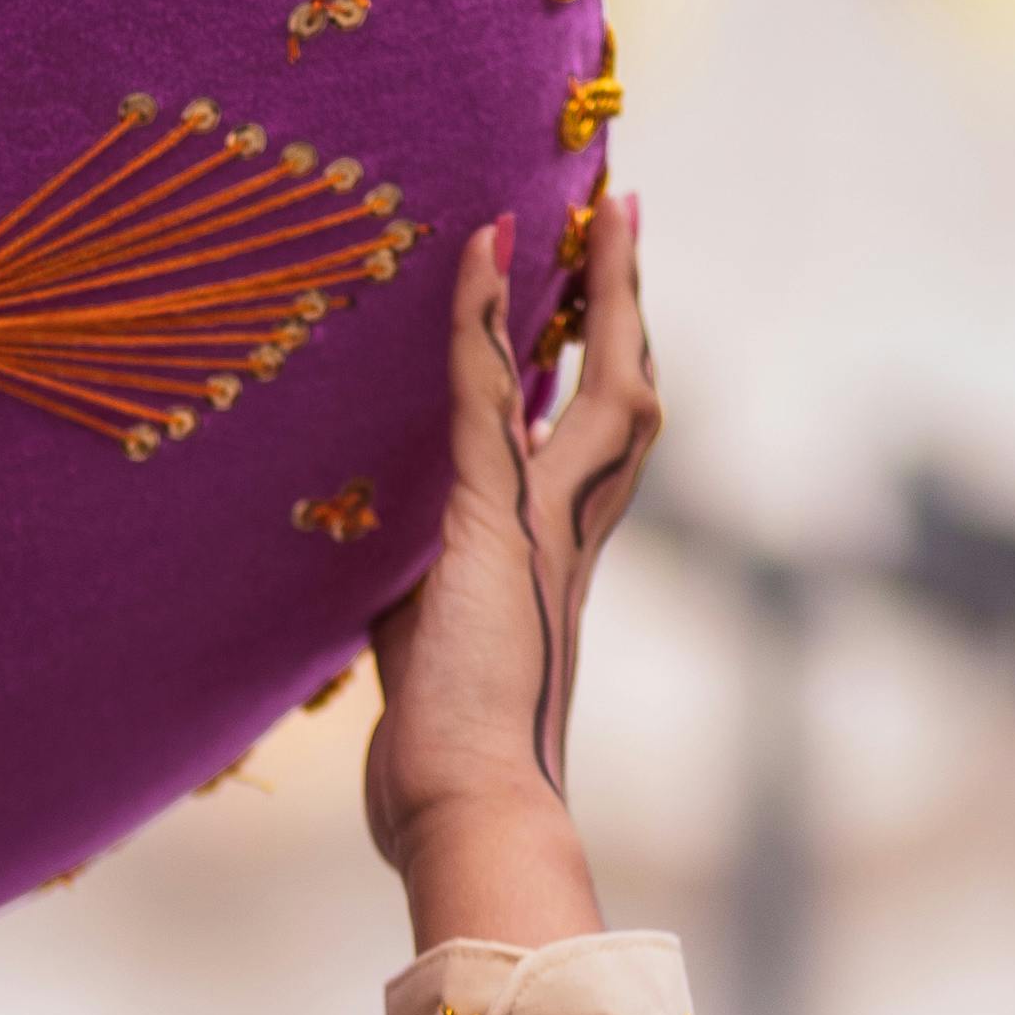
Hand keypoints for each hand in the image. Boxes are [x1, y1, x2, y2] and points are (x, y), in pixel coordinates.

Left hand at [363, 187, 659, 951]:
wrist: (468, 808)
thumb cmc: (444, 766)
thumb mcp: (428, 659)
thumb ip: (423, 600)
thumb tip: (386, 583)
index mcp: (554, 566)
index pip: (597, 448)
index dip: (606, 369)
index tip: (601, 305)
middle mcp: (566, 535)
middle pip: (627, 395)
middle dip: (628, 305)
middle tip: (625, 217)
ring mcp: (540, 524)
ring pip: (595, 382)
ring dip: (595, 288)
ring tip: (594, 206)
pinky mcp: (491, 520)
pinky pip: (490, 394)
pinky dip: (483, 317)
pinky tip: (484, 251)